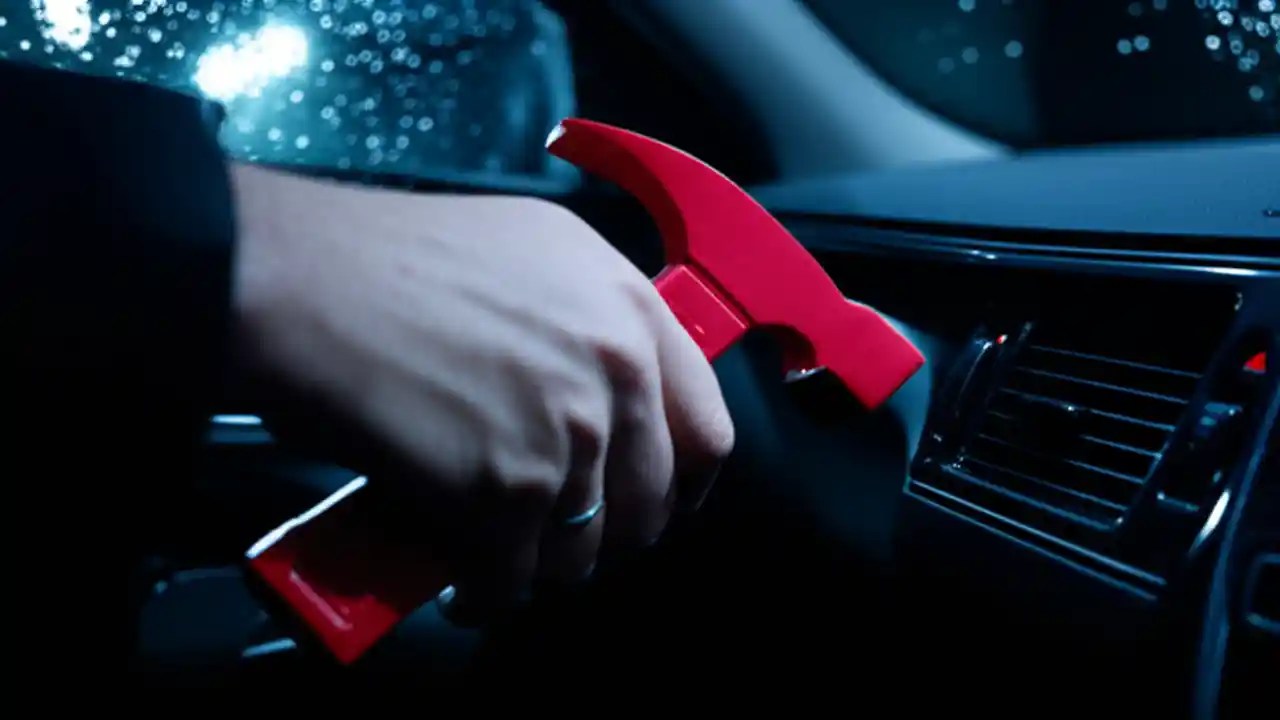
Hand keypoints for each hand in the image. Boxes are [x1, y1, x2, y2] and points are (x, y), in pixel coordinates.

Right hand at [230, 164, 733, 616]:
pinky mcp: (505, 493)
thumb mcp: (530, 253)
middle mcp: (614, 371)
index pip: (706, 428)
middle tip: (558, 534)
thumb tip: (601, 397)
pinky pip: (512, 581)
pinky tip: (459, 581)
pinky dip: (484, 593)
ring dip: (540, 567)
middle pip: (648, 504)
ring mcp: (566, 435)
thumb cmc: (386, 260)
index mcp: (628, 307)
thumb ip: (588, 321)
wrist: (298, 280)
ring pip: (582, 553)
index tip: (657, 504)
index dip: (683, 483)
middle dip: (604, 535)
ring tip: (496, 553)